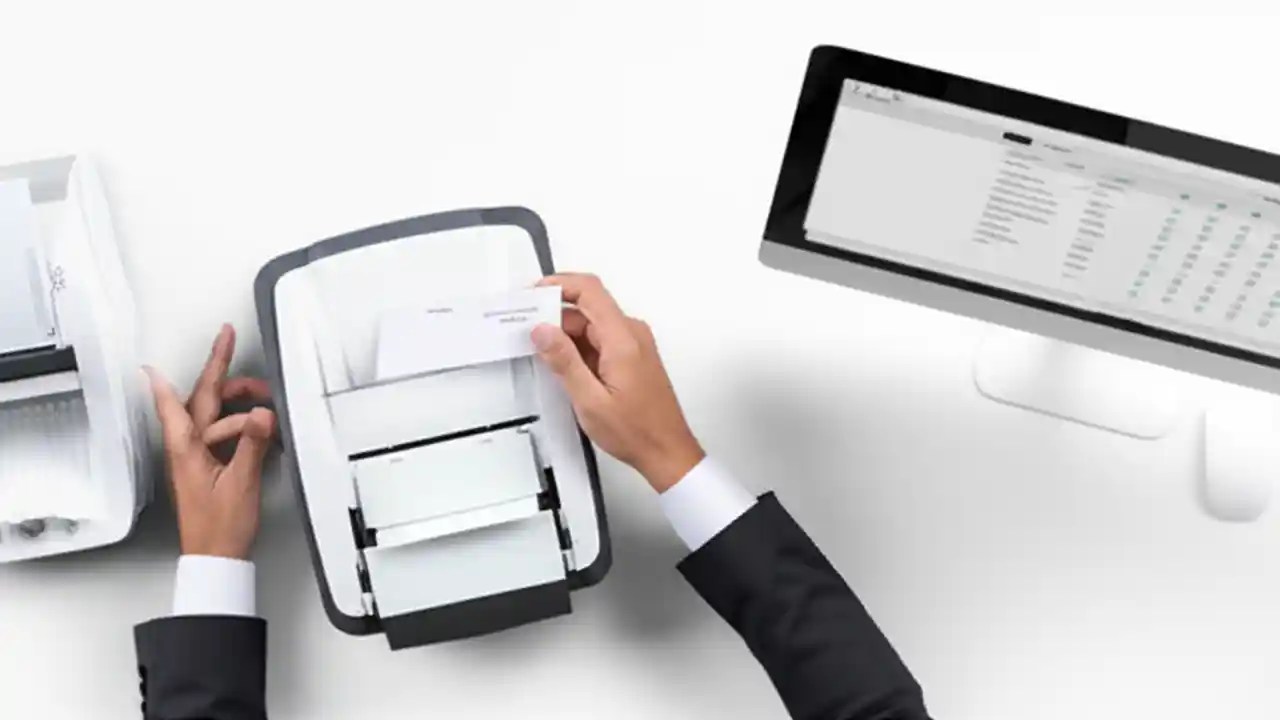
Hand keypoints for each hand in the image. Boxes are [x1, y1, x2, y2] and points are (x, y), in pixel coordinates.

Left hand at [145, 324, 276, 559]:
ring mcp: (198, 457)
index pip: (188, 396)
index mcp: (188, 448)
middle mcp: (189, 448)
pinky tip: (261, 430)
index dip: (204, 366)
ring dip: (240, 406)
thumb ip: (253, 446)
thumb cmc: (218, 529)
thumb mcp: (241, 484)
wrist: (215, 557)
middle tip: (244, 357)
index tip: (216, 340)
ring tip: (267, 406)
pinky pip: (225, 434)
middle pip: (205, 399)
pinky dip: (243, 426)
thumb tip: (262, 414)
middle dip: (227, 376)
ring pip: (216, 416)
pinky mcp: (210, 466)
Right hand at [531, 273, 703, 492]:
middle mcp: (632, 335)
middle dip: (555, 318)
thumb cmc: (638, 431)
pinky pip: (601, 341)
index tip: (535, 293)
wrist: (667, 451)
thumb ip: (564, 361)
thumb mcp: (590, 400)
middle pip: (587, 309)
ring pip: (592, 326)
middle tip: (530, 334)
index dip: (559, 285)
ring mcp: (634, 345)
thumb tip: (543, 331)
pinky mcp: (632, 356)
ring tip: (547, 361)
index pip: (589, 291)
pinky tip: (568, 371)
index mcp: (623, 339)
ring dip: (567, 338)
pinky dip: (580, 350)